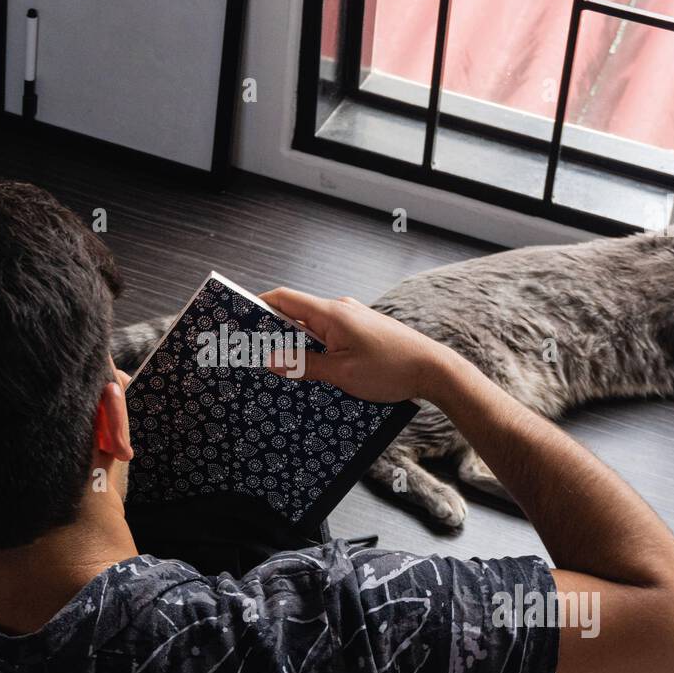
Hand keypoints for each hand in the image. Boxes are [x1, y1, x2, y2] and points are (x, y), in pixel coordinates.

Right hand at [259, 287, 455, 403]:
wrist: (434, 370)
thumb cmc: (392, 369)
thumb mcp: (342, 373)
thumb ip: (304, 365)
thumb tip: (271, 359)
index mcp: (331, 313)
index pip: (284, 299)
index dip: (258, 305)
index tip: (239, 319)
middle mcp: (341, 310)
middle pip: (296, 314)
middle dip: (274, 332)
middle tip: (253, 350)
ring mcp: (353, 320)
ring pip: (314, 328)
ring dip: (298, 345)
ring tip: (282, 367)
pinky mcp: (363, 331)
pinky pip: (330, 336)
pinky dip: (317, 348)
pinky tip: (314, 370)